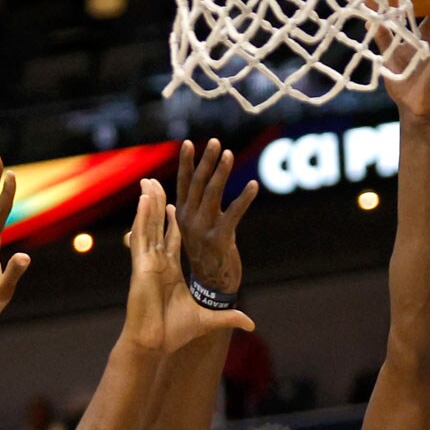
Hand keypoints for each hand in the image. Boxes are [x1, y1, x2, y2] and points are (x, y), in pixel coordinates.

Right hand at [123, 177, 253, 353]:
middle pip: (158, 225)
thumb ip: (228, 318)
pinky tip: (145, 198)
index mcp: (169, 272)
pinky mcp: (142, 266)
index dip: (172, 222)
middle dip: (159, 202)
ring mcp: (148, 262)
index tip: (174, 205)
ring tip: (149, 181)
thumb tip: (250, 324)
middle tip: (157, 183)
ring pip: (149, 225)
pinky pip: (143, 236)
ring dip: (150, 202)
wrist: (154, 343)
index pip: (171, 240)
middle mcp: (157, 263)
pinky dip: (143, 216)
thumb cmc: (174, 334)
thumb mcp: (208, 321)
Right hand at [175, 139, 258, 294]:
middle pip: (197, 184)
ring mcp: (203, 230)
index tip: (188, 143)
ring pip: (212, 194)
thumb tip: (176, 200)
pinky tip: (254, 185)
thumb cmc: (204, 256)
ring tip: (229, 153)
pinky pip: (233, 214)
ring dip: (221, 172)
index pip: (182, 184)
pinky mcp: (219, 240)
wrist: (209, 287)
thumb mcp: (192, 231)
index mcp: (182, 216)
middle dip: (206, 161)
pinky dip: (244, 199)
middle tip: (216, 142)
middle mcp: (189, 220)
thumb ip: (189, 212)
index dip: (186, 163)